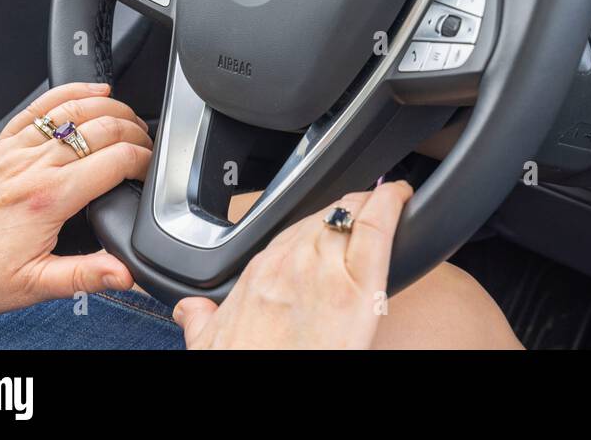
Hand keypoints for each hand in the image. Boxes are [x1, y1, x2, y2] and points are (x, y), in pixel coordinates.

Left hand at [0, 82, 152, 322]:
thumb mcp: (32, 287)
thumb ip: (85, 277)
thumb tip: (126, 273)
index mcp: (49, 199)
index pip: (117, 160)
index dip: (146, 162)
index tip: (152, 173)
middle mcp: (34, 167)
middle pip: (103, 128)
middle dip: (138, 132)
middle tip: (148, 148)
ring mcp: (16, 152)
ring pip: (76, 110)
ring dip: (112, 108)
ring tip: (131, 120)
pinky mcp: (0, 148)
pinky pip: (40, 108)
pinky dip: (70, 93)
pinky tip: (92, 92)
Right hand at [174, 180, 412, 348]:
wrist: (265, 395)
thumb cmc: (248, 364)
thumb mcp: (210, 343)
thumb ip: (202, 319)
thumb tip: (191, 310)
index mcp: (259, 272)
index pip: (296, 229)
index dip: (321, 222)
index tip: (333, 222)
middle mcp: (291, 262)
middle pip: (325, 216)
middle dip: (348, 210)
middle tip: (368, 212)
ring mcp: (325, 269)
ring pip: (350, 214)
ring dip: (370, 205)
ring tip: (387, 205)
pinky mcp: (359, 285)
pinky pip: (376, 227)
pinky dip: (390, 205)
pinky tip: (399, 196)